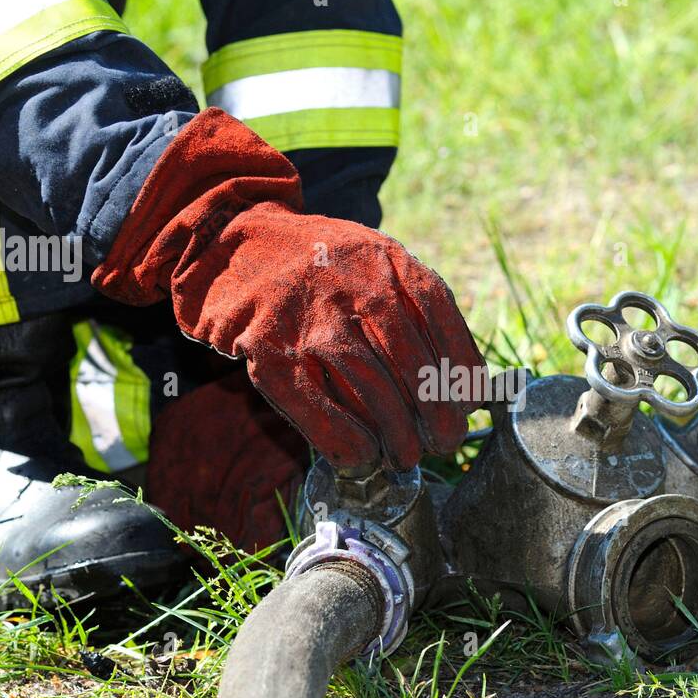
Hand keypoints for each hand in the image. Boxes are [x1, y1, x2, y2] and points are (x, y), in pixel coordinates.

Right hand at [94, 109, 483, 468]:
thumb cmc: (314, 266)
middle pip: (414, 364)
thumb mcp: (371, 261)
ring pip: (372, 389)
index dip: (463, 372)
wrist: (228, 239)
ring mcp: (310, 318)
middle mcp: (354, 286)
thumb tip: (463, 381)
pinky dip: (345, 440)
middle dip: (437, 416)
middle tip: (442, 443)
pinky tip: (361, 457)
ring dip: (396, 435)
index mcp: (388, 261)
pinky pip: (317, 406)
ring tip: (404, 455)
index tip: (469, 404)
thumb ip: (413, 305)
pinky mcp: (269, 350)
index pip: (444, 321)